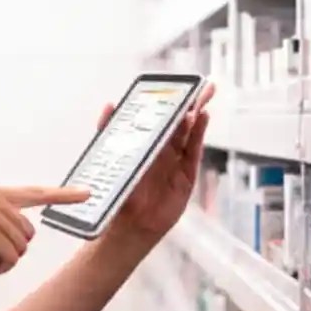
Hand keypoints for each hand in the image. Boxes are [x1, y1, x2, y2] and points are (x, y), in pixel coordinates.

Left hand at [101, 83, 215, 242]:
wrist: (127, 225)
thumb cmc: (117, 194)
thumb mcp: (108, 158)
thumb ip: (108, 132)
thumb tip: (109, 105)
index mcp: (144, 146)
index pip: (159, 119)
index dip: (169, 101)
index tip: (177, 84)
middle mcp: (161, 151)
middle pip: (179, 123)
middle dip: (190, 103)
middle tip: (200, 84)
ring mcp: (175, 162)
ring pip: (188, 133)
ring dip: (196, 115)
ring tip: (203, 96)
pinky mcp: (185, 176)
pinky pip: (193, 151)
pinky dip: (198, 135)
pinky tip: (202, 118)